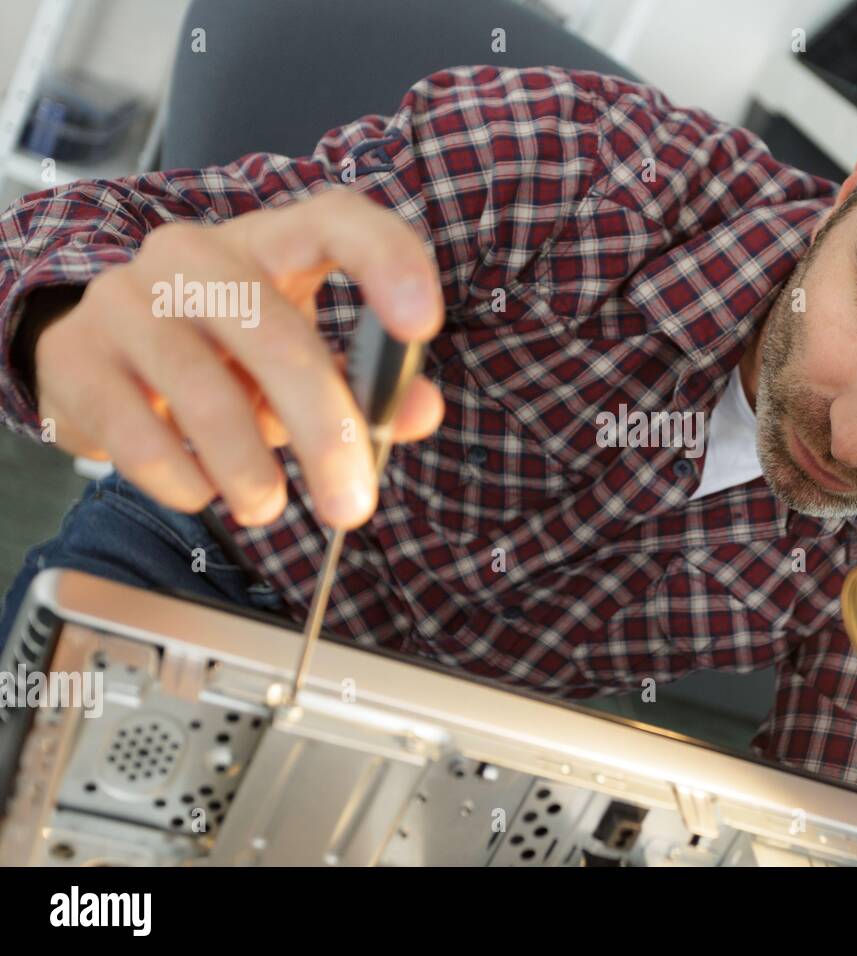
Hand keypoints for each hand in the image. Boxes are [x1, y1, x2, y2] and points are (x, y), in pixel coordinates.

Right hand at [32, 189, 444, 528]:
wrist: (105, 359)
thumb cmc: (228, 358)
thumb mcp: (305, 364)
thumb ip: (369, 385)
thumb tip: (421, 410)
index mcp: (271, 243)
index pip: (335, 221)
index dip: (386, 262)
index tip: (422, 327)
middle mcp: (195, 256)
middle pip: (276, 334)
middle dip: (324, 433)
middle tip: (351, 507)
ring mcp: (127, 298)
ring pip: (205, 389)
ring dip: (248, 469)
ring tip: (267, 507)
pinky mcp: (74, 353)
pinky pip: (135, 427)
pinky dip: (180, 476)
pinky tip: (199, 491)